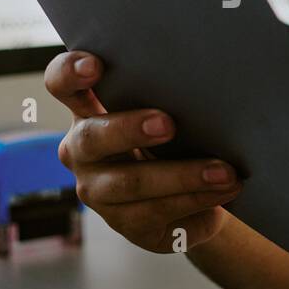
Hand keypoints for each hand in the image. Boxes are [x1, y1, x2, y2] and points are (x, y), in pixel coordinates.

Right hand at [45, 51, 241, 253]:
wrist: (199, 198)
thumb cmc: (181, 143)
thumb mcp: (174, 117)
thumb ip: (171, 101)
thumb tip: (206, 89)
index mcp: (89, 112)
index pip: (64, 86)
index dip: (71, 73)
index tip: (95, 65)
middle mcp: (83, 151)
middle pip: (93, 137)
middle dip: (130, 129)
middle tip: (168, 124)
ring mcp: (98, 191)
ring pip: (131, 183)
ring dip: (183, 175)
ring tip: (224, 172)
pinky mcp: (125, 224)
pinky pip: (158, 211)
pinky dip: (197, 198)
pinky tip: (224, 189)